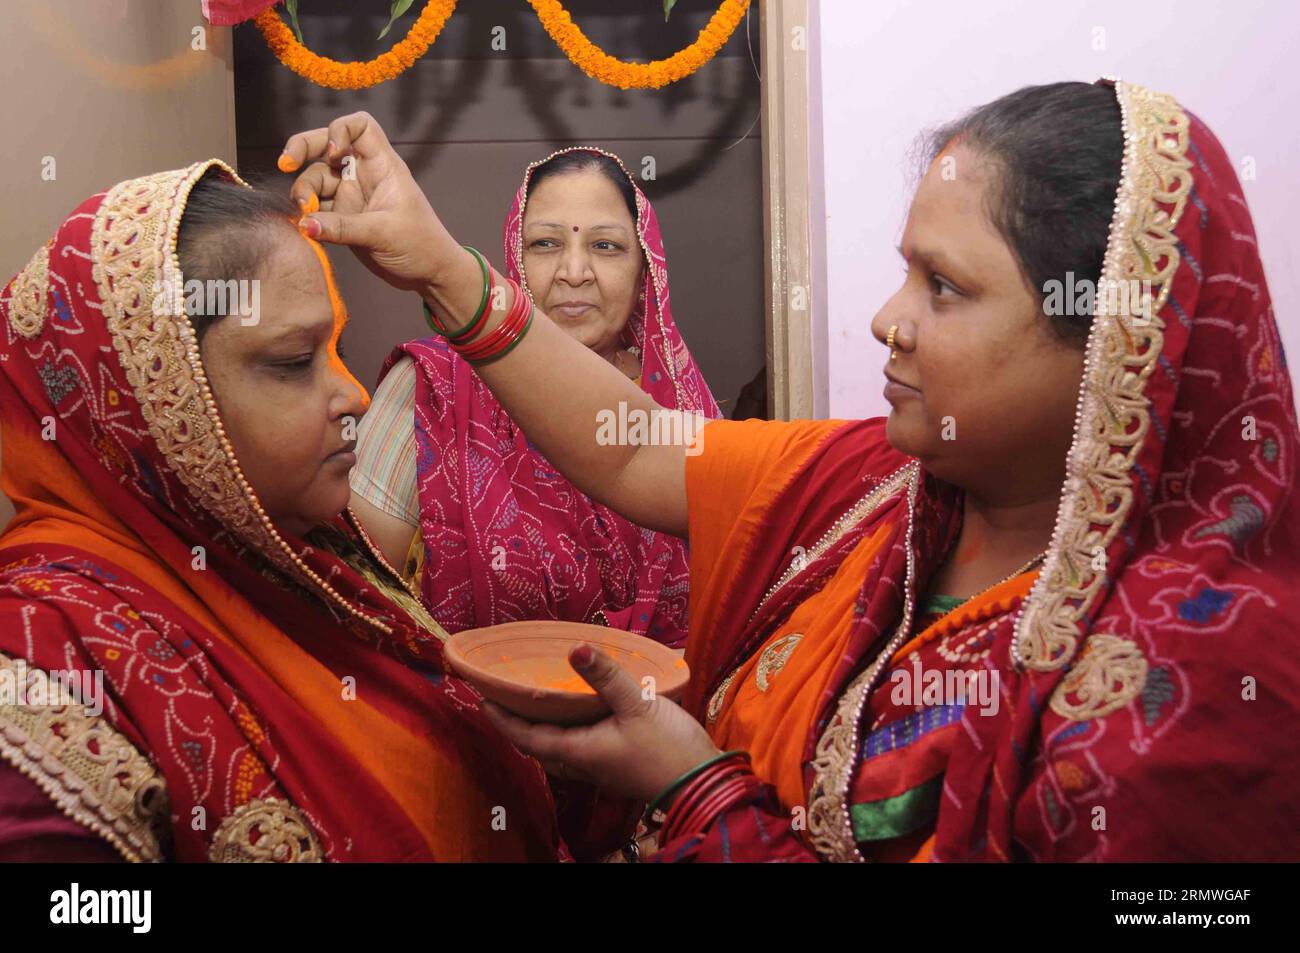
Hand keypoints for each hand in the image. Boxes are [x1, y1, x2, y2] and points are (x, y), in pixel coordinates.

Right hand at [279, 111, 450, 291]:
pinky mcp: (341, 218)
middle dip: (302, 149)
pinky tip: (302, 226)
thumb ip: (342, 228)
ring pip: (315, 180)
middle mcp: (363, 175)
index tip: (331, 153)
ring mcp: (350, 196)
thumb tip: (304, 224)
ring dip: (303, 191)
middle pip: (324, 146)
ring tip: (302, 211)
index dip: (340, 129)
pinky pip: (316, 209)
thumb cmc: (421, 245)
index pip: (360, 126)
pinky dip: (306, 214)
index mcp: (382, 165)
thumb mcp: (383, 233)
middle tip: (285, 164)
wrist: (428, 275)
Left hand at [481, 644, 721, 803]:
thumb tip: (574, 647)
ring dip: (542, 730)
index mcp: (578, 750)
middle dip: (518, 726)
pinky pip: (581, 747)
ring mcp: (602, 765)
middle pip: (539, 746)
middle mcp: (584, 762)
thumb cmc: (667, 748)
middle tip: (503, 701)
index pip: (527, 736)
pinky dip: (568, 730)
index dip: (503, 720)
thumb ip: (605, 676)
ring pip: (560, 749)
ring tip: (535, 705)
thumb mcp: (636, 704)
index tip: (482, 700)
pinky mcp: (618, 762)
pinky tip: (580, 713)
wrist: (702, 782)